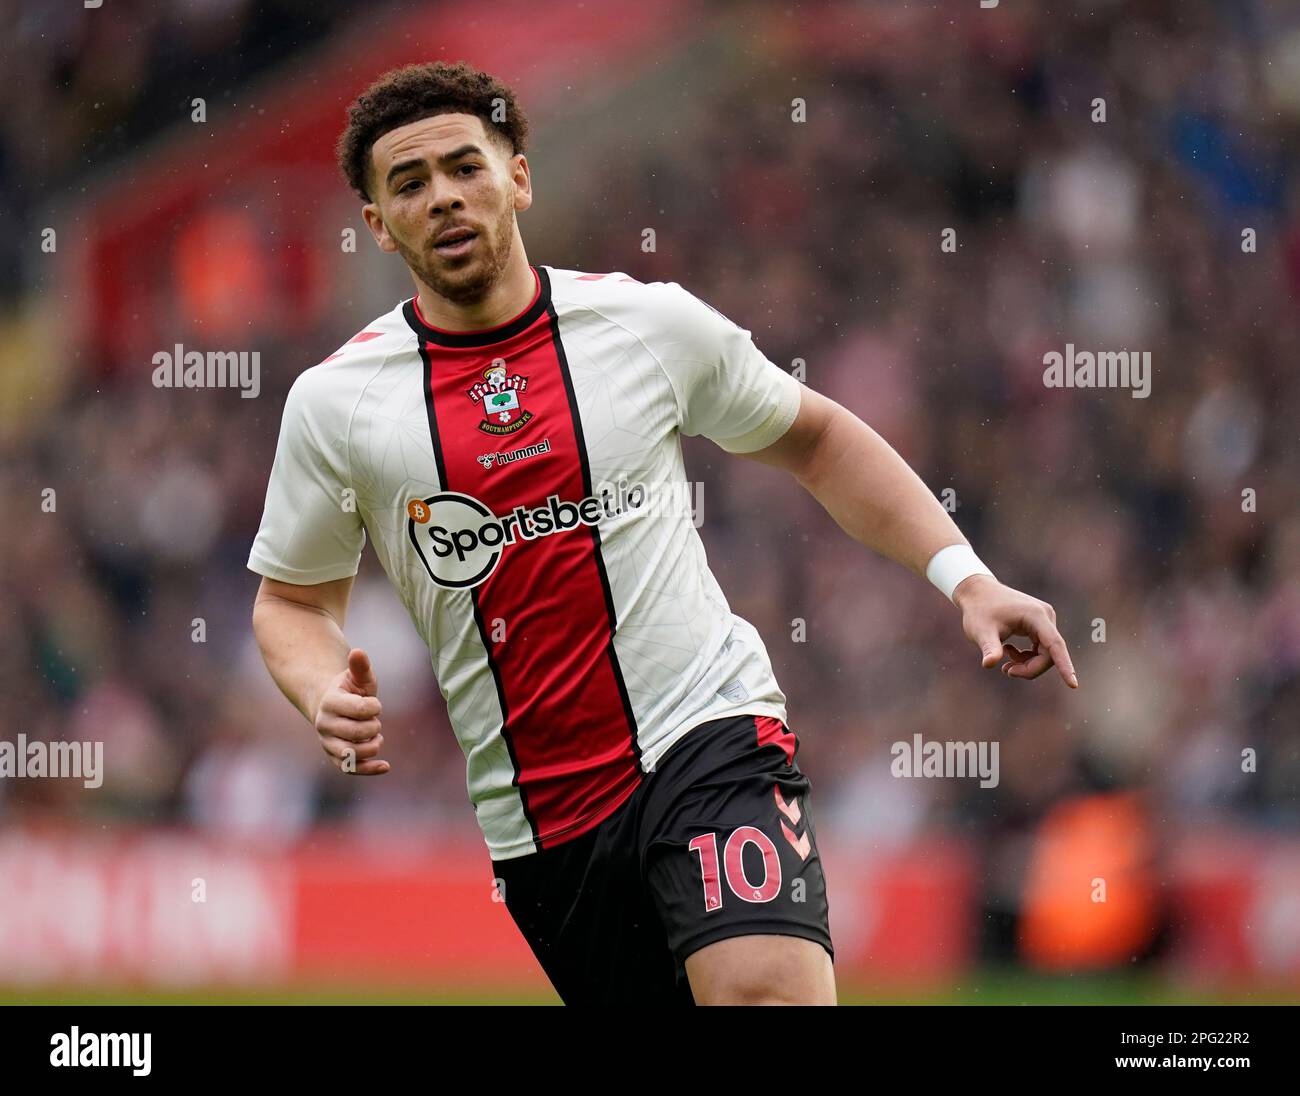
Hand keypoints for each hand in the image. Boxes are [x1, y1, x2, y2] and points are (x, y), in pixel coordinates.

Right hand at [314, 648, 389, 773]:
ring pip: (351, 753)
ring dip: (371, 746)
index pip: (359, 709)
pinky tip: (386, 766)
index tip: (375, 703)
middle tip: (374, 720)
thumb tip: (358, 652)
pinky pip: (350, 769)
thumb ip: (360, 666)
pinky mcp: (335, 757)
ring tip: (376, 737)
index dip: (374, 707)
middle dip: (374, 726)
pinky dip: (369, 769)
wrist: (333, 708)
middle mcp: (324, 724)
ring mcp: (328, 742)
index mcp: (330, 702)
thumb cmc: (350, 690)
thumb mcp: (357, 677)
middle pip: (356, 732)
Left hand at [954, 575, 1078, 688]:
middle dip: (1030, 668)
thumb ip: (989, 647)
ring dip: (1028, 664)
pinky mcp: (1040, 625)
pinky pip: (1041, 649)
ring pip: (1046, 653)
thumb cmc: (979, 610)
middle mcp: (1045, 616)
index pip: (1055, 645)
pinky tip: (1009, 651)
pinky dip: (1027, 657)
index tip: (1073, 685)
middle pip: (1049, 654)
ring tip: (1005, 664)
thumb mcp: (981, 631)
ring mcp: (1044, 620)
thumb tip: (989, 664)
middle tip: (1007, 671)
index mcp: (1035, 615)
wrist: (977, 592)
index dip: (1064, 666)